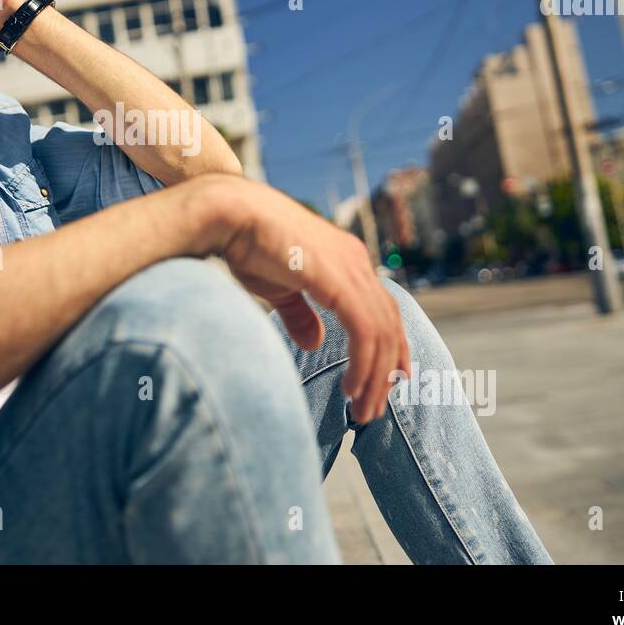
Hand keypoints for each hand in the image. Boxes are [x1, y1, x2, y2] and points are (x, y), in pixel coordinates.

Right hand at [197, 176, 410, 422]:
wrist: (231, 215)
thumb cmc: (248, 245)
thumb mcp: (279, 288)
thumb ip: (301, 314)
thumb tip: (313, 342)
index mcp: (347, 261)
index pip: (384, 310)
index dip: (392, 347)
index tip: (391, 380)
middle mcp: (357, 261)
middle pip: (390, 325)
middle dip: (387, 371)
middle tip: (375, 408)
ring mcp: (352, 268)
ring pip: (382, 334)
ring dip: (376, 376)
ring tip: (362, 409)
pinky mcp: (340, 281)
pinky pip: (365, 332)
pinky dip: (363, 364)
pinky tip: (351, 387)